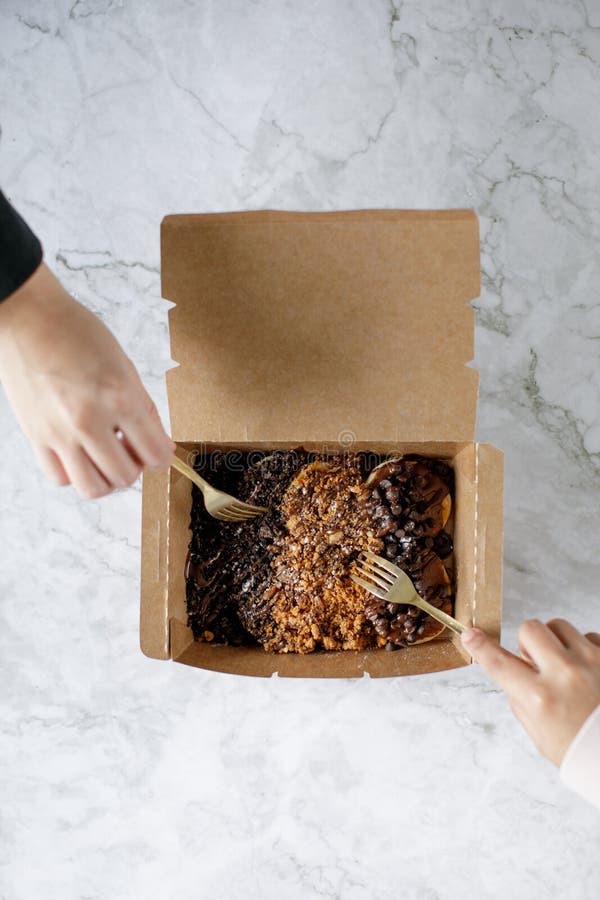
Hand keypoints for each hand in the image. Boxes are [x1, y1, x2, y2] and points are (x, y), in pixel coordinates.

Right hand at [0, 262, 175, 498]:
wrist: (29, 317)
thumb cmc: (78, 332)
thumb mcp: (125, 365)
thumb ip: (144, 408)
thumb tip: (161, 444)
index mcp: (120, 397)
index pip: (155, 454)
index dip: (161, 458)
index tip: (158, 452)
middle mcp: (90, 420)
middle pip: (125, 477)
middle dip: (134, 467)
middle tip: (130, 449)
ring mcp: (60, 432)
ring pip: (92, 488)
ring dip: (106, 478)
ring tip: (106, 456)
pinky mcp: (36, 436)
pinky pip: (60, 477)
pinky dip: (75, 474)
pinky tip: (80, 453)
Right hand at [462, 620, 599, 765]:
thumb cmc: (583, 750)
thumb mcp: (540, 736)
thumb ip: (522, 700)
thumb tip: (514, 671)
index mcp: (540, 698)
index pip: (499, 662)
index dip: (480, 647)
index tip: (471, 635)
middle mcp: (564, 675)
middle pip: (530, 628)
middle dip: (528, 642)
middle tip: (538, 662)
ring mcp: (592, 662)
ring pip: (559, 625)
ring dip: (557, 642)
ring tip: (567, 667)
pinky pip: (590, 635)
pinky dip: (585, 649)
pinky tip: (589, 671)